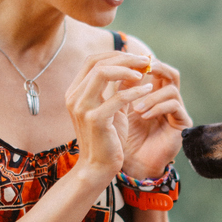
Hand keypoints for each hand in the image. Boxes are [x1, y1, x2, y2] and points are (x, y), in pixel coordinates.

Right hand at [64, 51, 154, 184]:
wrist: (97, 167)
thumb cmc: (106, 138)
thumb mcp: (113, 108)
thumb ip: (118, 88)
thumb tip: (134, 67)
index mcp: (75, 92)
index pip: (92, 60)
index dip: (116, 55)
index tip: (136, 58)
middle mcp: (74, 97)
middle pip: (98, 62)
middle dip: (124, 58)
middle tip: (144, 61)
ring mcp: (82, 108)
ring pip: (103, 73)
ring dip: (127, 69)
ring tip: (144, 72)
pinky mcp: (95, 120)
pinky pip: (117, 97)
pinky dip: (135, 91)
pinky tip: (147, 90)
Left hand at [119, 56, 190, 178]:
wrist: (133, 164)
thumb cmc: (126, 137)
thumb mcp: (121, 109)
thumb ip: (123, 88)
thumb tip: (117, 63)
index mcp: (154, 93)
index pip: (154, 69)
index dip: (141, 64)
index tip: (125, 66)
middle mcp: (168, 100)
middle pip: (170, 73)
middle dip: (154, 70)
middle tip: (138, 74)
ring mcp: (177, 111)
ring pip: (171, 89)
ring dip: (151, 96)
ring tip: (136, 109)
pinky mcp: (182, 124)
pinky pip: (174, 106)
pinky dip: (157, 107)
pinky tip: (143, 116)